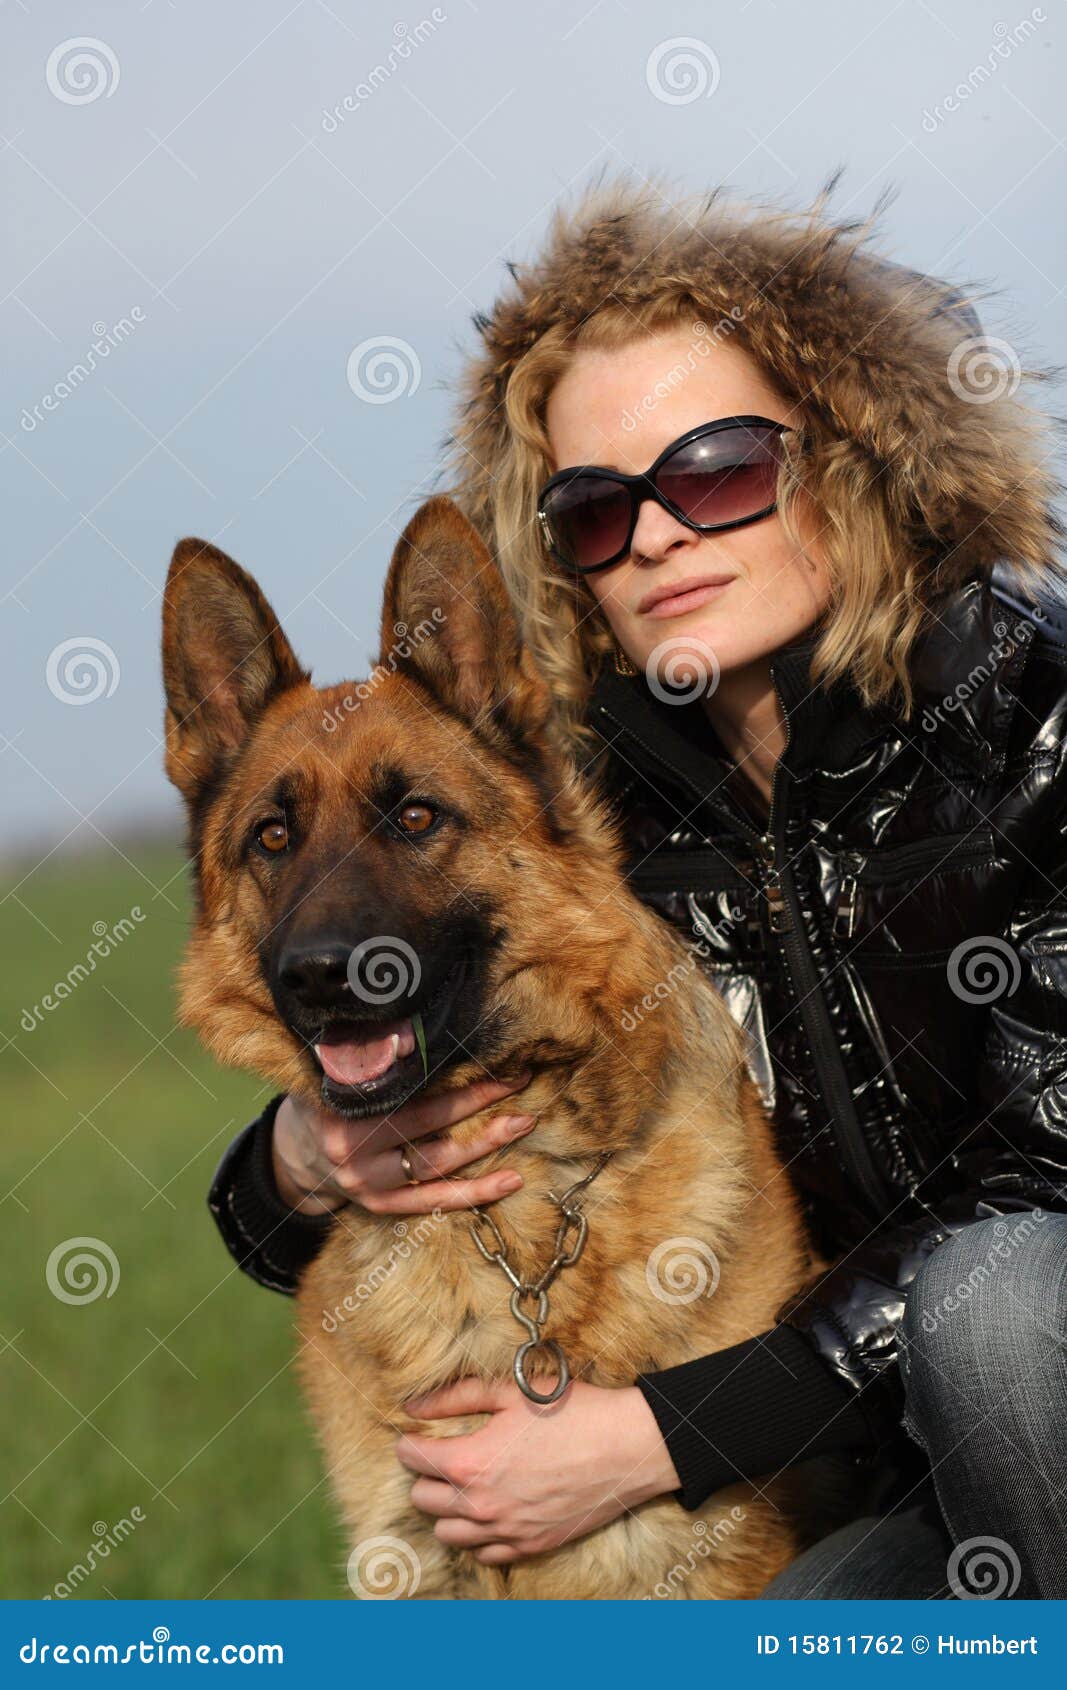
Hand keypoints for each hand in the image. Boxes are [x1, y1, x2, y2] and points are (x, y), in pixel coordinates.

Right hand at [271, 1075, 534, 1217]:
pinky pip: (433, 1202)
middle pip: (427, 1124)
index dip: (452, 1075)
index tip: (492, 1058)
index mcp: (341, 1109)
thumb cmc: (326, 1096)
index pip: (408, 1091)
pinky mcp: (380, 1206)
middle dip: (477, 1102)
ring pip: (436, 1165)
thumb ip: (364, 1050)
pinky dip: (474, 1193)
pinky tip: (512, 1181)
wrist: (296, 1151)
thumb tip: (412, 1028)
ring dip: (483, 1145)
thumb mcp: (330, 1068)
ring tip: (523, 1124)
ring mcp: (367, 1184)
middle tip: (519, 1083)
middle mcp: (353, 1149)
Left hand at [396, 1377, 680, 1563]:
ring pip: (447, 1534)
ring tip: (464, 1485)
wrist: (627, 1446)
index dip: (410, 1442)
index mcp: (471, 1463)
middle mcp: (481, 1505)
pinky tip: (490, 1510)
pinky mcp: (530, 1546)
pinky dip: (477, 1535)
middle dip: (425, 1475)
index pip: (411, 1460)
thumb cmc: (571, 1411)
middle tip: (444, 1455)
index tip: (418, 1433)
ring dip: (447, 1509)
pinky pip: (483, 1554)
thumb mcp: (511, 1391)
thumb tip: (413, 1404)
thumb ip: (455, 1397)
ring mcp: (506, 1531)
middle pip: (422, 1500)